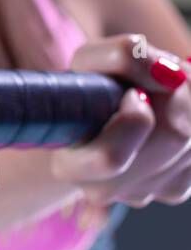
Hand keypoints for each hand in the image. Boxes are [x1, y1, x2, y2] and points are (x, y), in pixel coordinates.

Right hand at [51, 35, 190, 208]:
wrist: (105, 110)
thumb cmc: (94, 87)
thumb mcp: (91, 60)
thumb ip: (119, 55)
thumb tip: (169, 76)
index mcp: (71, 166)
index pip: (112, 158)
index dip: (133, 120)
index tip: (133, 94)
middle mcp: (104, 189)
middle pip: (171, 138)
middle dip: (175, 98)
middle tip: (157, 83)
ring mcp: (142, 193)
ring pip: (190, 144)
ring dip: (188, 106)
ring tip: (163, 96)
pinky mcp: (174, 190)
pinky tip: (175, 115)